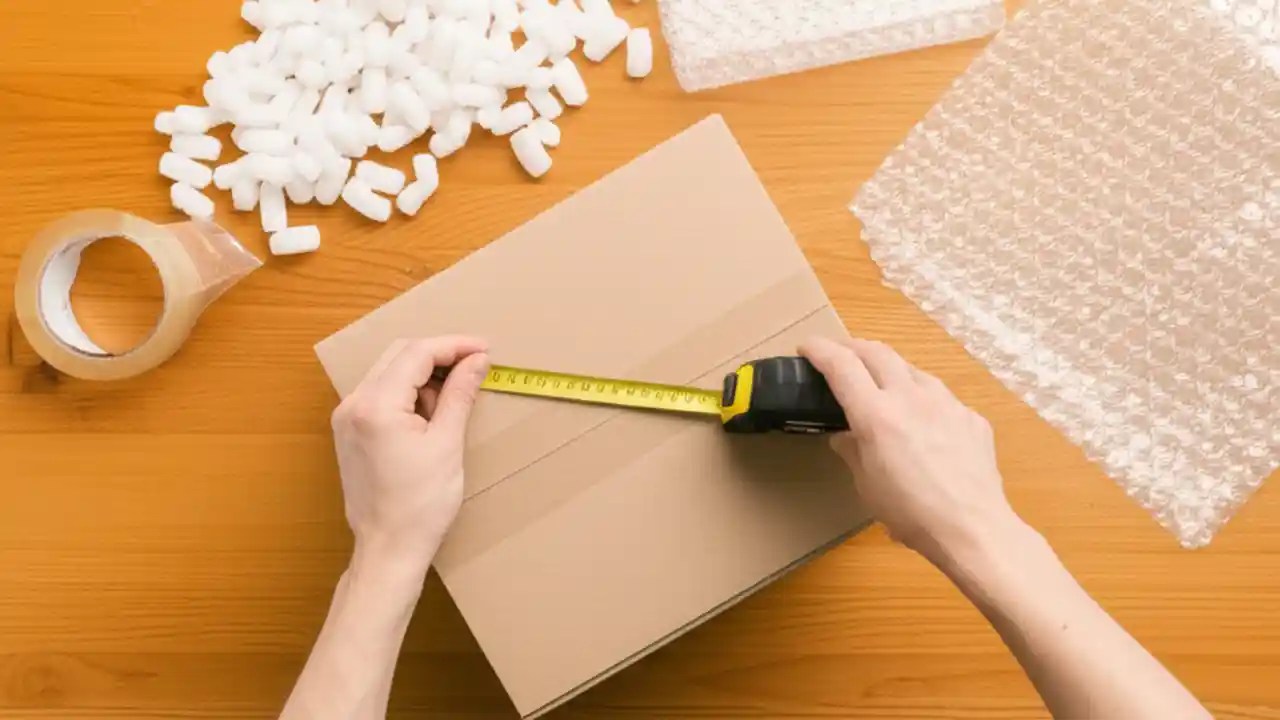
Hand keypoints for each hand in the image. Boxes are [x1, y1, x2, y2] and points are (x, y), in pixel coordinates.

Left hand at [330, 336, 489, 575]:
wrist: (389, 549)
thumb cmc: (419, 507)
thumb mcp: (447, 444)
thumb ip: (459, 394)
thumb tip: (476, 361)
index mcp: (375, 406)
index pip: (417, 353)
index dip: (454, 346)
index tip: (484, 348)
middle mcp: (353, 405)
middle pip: (400, 354)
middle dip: (440, 355)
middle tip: (476, 364)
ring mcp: (347, 417)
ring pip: (390, 371)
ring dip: (425, 374)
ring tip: (456, 397)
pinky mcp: (349, 431)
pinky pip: (381, 393)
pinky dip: (409, 392)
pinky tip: (433, 411)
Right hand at [800, 336, 1014, 563]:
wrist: (973, 528)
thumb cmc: (911, 513)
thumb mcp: (867, 485)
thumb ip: (853, 451)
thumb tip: (845, 436)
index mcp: (876, 415)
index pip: (841, 365)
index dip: (819, 349)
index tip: (806, 346)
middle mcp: (910, 397)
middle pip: (876, 352)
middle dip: (852, 347)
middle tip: (839, 356)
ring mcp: (946, 403)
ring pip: (911, 369)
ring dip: (889, 369)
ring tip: (882, 385)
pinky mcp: (970, 417)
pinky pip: (941, 398)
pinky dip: (922, 400)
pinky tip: (923, 424)